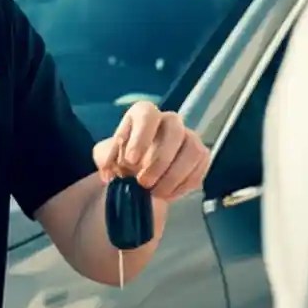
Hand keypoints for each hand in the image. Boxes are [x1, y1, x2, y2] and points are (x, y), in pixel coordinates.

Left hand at [92, 101, 209, 201]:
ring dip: (174, 175)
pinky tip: (168, 193)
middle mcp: (169, 121)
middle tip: (143, 183)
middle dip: (160, 160)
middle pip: (175, 130)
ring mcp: (189, 137)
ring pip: (193, 150)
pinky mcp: (201, 157)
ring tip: (156, 192)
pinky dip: (184, 185)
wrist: (138, 178)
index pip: (148, 114)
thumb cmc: (122, 162)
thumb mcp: (106, 158)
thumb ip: (106, 158)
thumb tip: (110, 171)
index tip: (131, 161)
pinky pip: (200, 168)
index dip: (141, 137)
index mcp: (144, 114)